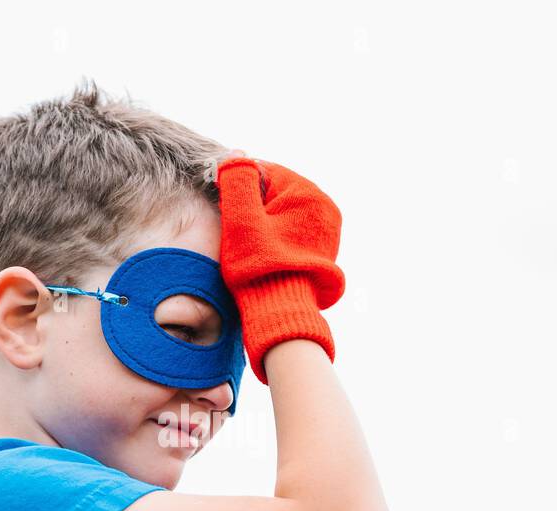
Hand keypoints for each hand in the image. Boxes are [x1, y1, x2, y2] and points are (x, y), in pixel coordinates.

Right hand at [216, 155, 344, 383]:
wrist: (281, 311)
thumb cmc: (258, 266)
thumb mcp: (240, 219)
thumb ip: (237, 180)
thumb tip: (237, 153)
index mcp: (307, 192)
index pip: (265, 173)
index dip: (240, 189)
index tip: (228, 211)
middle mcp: (325, 207)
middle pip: (277, 194)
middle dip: (255, 208)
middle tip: (240, 234)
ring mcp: (327, 230)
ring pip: (284, 213)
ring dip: (265, 223)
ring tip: (252, 247)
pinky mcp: (323, 248)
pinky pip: (294, 232)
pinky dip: (278, 238)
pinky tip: (266, 256)